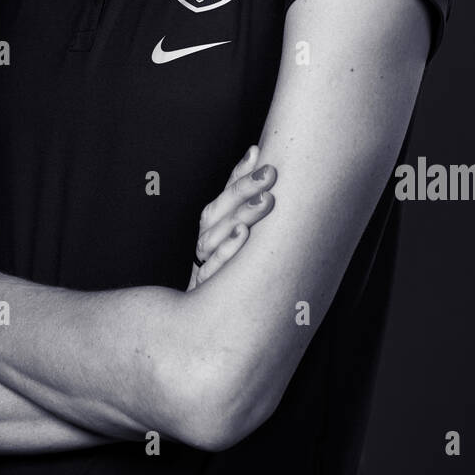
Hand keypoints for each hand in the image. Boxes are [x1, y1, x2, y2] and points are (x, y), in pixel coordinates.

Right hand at [187, 145, 275, 290]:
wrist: (215, 323)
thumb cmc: (236, 274)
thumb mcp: (241, 236)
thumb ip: (245, 200)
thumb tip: (256, 151)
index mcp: (214, 228)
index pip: (224, 195)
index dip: (239, 174)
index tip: (259, 153)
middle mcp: (206, 242)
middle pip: (218, 211)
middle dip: (244, 190)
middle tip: (270, 174)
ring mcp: (203, 265)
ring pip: (214, 235)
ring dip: (240, 215)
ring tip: (265, 201)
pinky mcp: (204, 291)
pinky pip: (212, 268)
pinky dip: (226, 250)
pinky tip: (243, 236)